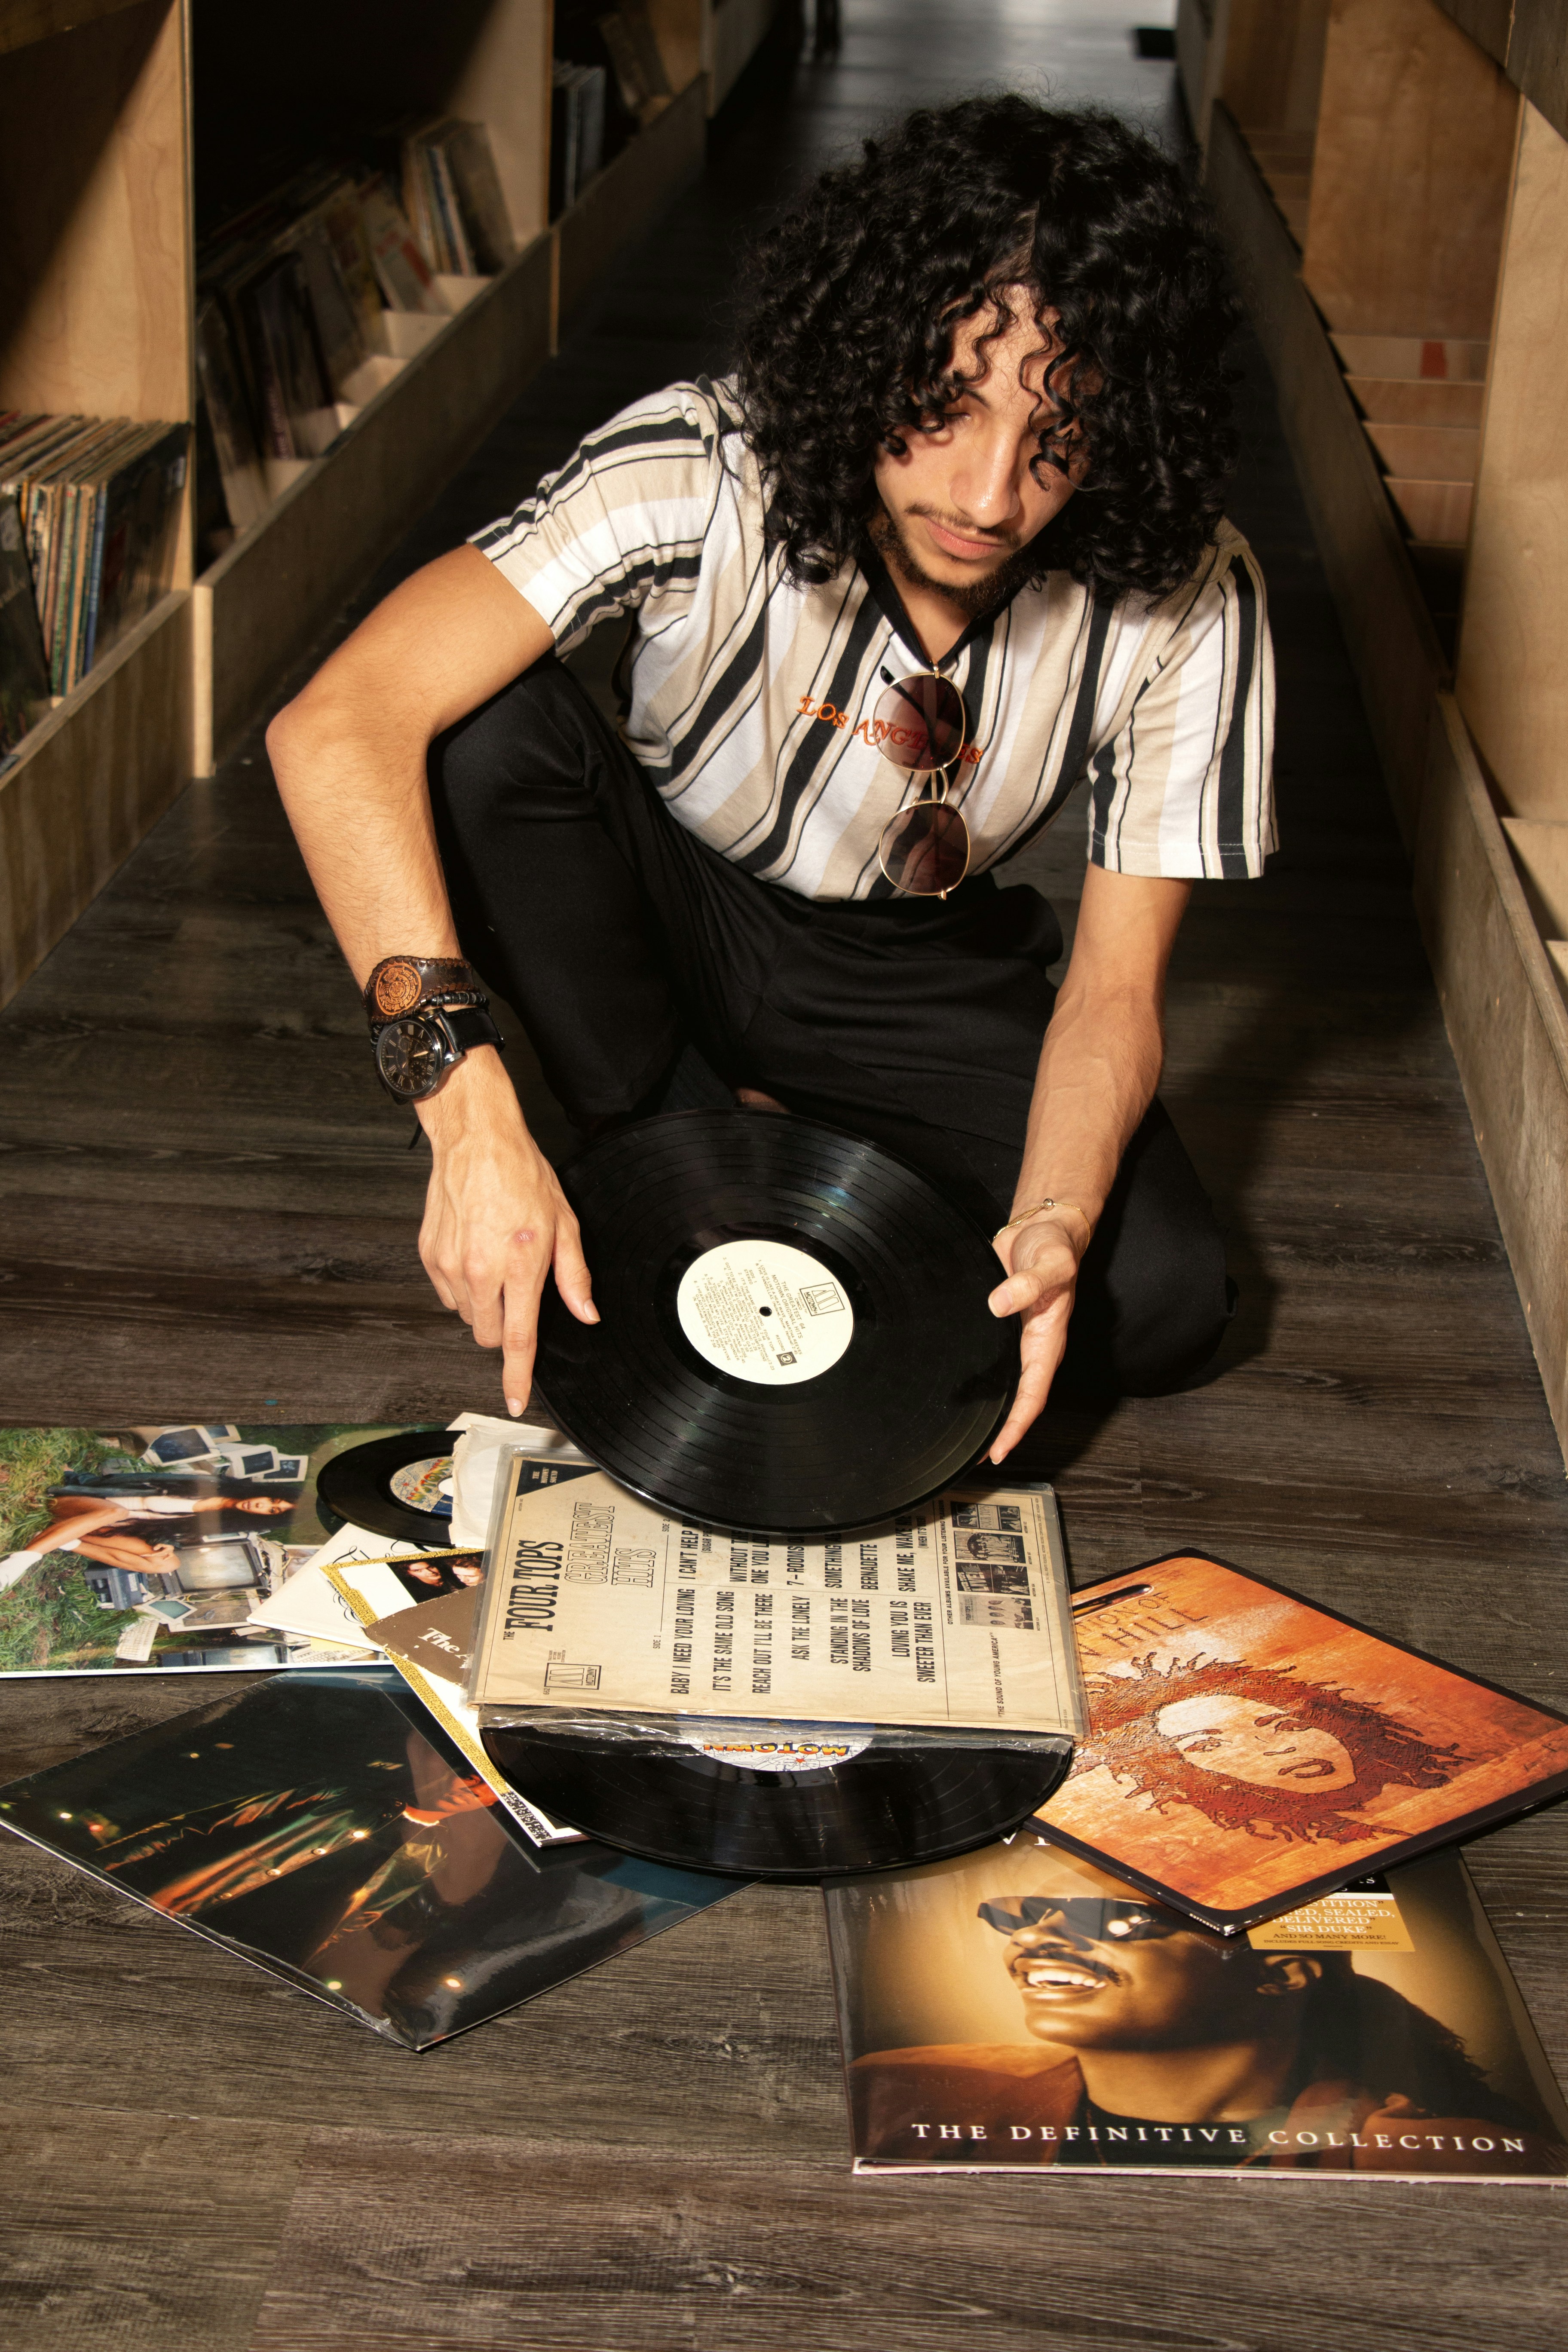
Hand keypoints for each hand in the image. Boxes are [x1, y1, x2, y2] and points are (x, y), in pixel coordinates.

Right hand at [416, 1050, 597, 1411]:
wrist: (475, 1139)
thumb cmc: (520, 1173)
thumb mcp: (564, 1223)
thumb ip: (574, 1276)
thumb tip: (585, 1313)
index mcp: (518, 1267)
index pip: (518, 1340)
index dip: (517, 1377)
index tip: (516, 1402)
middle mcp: (479, 1271)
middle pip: (489, 1334)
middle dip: (505, 1327)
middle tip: (517, 1292)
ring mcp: (449, 1265)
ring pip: (466, 1315)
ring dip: (483, 1304)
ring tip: (497, 1262)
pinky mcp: (429, 1255)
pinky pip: (447, 1292)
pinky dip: (463, 1285)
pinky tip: (476, 1253)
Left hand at [984, 1209, 1089, 1462]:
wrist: (1042, 1228)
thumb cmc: (1054, 1247)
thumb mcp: (1050, 1263)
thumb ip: (1027, 1284)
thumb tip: (998, 1303)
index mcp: (1047, 1341)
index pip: (1033, 1395)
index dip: (1017, 1426)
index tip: (999, 1450)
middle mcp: (1030, 1346)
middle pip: (1016, 1399)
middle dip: (1000, 1429)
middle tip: (975, 1454)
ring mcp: (1013, 1337)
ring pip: (1001, 1382)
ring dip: (987, 1408)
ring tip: (963, 1431)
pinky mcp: (997, 1324)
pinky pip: (987, 1358)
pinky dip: (976, 1377)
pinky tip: (958, 1386)